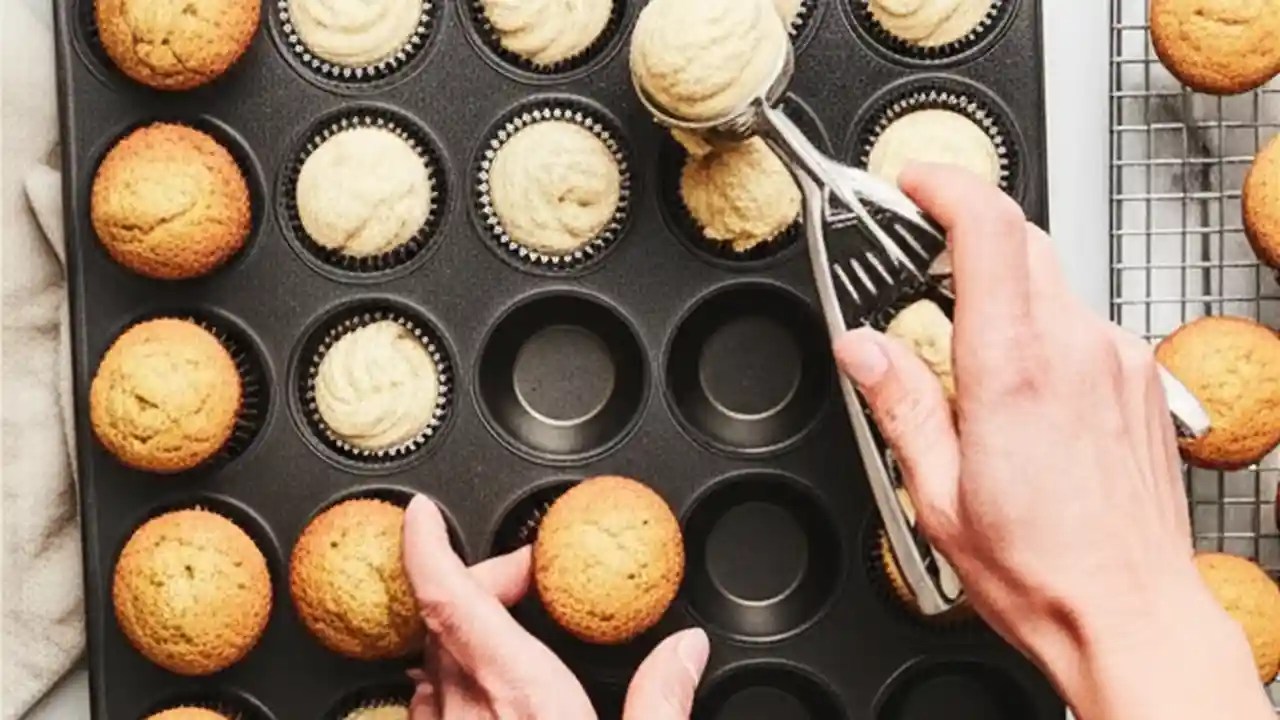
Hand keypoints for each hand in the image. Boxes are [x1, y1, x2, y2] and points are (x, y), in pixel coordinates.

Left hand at [401, 495, 710, 719]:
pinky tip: (486, 692)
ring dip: (464, 633)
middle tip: (532, 582)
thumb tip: (686, 651)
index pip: (448, 600)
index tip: (424, 514)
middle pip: (445, 619)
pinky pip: (430, 706)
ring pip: (431, 664)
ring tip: (512, 633)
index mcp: (520, 696)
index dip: (427, 546)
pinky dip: (452, 679)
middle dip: (482, 582)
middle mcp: (468, 715)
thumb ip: (662, 701)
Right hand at [833, 164, 1270, 719]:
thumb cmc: (1044, 569)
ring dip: (998, 287)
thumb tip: (862, 349)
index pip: (989, 227)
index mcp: (1014, 370)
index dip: (945, 185)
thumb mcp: (936, 494)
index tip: (911, 186)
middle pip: (1020, 238)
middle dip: (961, 230)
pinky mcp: (1138, 379)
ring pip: (1050, 280)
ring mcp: (1116, 360)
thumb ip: (899, 404)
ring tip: (958, 346)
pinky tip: (1014, 386)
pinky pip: (1079, 323)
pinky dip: (1037, 327)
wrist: (1133, 614)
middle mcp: (1076, 349)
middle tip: (912, 261)